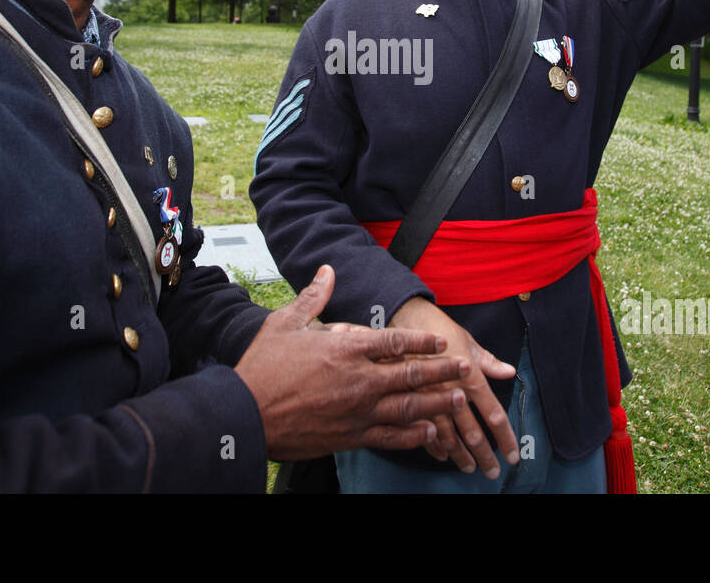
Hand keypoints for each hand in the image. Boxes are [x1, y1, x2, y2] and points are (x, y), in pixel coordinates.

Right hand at [235, 266, 470, 459]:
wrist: (244, 415)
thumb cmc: (262, 368)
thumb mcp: (284, 324)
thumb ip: (312, 298)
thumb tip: (328, 272)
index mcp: (345, 349)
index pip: (394, 342)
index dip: (422, 342)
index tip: (442, 342)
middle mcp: (359, 380)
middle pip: (411, 375)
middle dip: (441, 372)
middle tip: (464, 369)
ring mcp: (357, 411)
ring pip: (408, 407)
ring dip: (436, 402)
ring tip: (457, 399)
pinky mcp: (350, 437)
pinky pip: (391, 437)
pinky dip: (414, 435)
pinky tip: (429, 432)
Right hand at [389, 297, 519, 478]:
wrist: (404, 320)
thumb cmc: (438, 329)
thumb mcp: (468, 341)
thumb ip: (489, 361)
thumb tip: (510, 372)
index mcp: (470, 378)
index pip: (494, 415)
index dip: (505, 438)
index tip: (512, 455)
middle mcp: (452, 393)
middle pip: (473, 434)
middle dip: (484, 456)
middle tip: (492, 472)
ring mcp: (430, 399)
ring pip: (449, 438)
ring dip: (460, 456)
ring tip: (469, 468)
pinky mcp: (411, 400)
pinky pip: (423, 431)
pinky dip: (434, 446)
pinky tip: (442, 455)